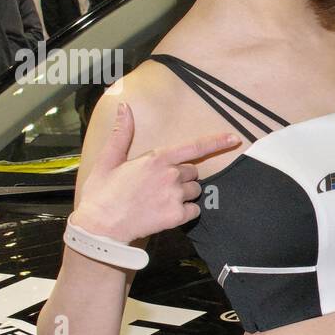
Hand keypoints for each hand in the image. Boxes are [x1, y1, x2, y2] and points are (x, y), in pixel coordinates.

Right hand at [73, 101, 240, 241]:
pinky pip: (194, 210)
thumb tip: (125, 107)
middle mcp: (170, 175)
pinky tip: (165, 213)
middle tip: (158, 186)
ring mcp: (175, 195)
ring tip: (160, 200)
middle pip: (193, 172)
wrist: (100, 227)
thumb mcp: (108, 159)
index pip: (194, 147)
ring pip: (195, 191)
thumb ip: (122, 133)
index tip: (234, 138)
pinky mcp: (177, 215)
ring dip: (185, 194)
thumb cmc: (102, 193)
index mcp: (156, 158)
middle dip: (182, 177)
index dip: (216, 142)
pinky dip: (185, 212)